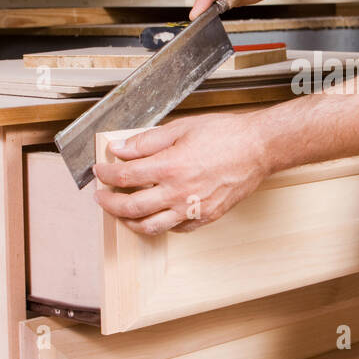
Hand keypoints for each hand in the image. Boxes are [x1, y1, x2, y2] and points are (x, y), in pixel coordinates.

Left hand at [93, 112, 268, 235]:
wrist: (258, 149)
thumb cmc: (225, 135)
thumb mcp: (181, 128)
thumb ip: (147, 142)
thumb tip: (120, 149)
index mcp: (170, 166)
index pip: (125, 176)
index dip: (107, 174)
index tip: (100, 170)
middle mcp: (179, 192)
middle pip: (131, 207)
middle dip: (109, 203)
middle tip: (101, 197)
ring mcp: (192, 209)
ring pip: (150, 226)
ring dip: (128, 222)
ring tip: (121, 213)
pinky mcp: (205, 217)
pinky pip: (174, 229)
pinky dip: (158, 225)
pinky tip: (154, 215)